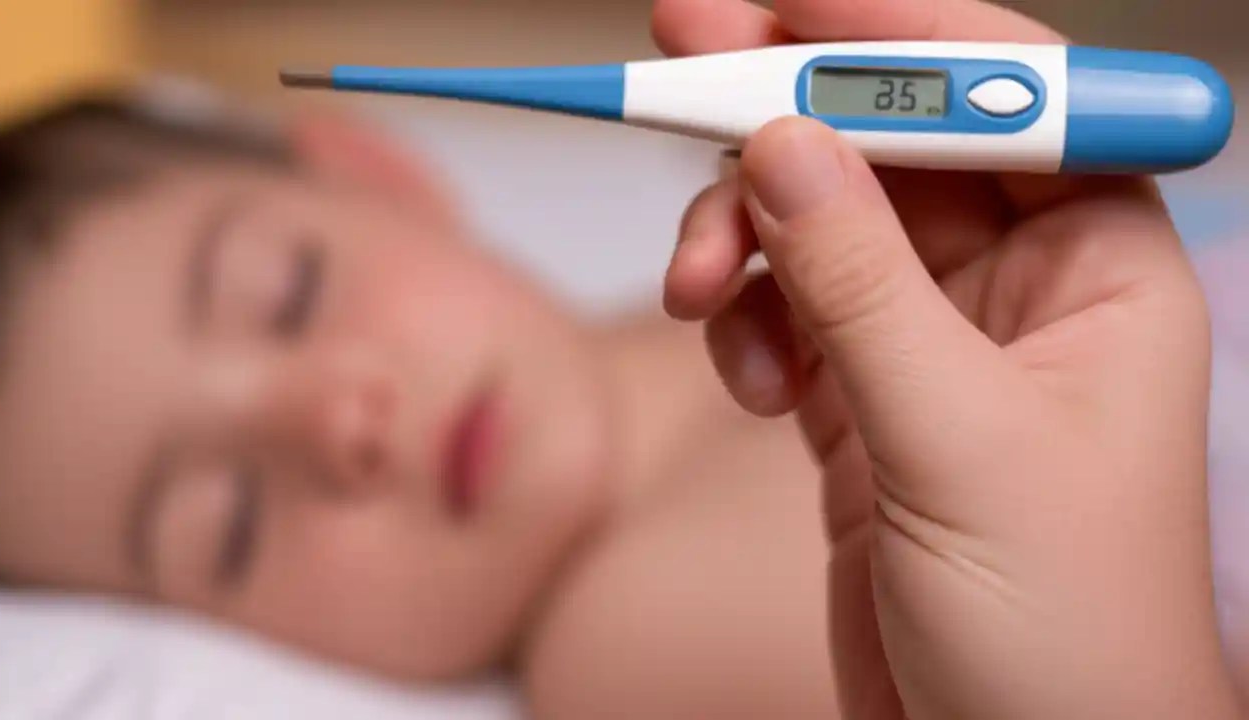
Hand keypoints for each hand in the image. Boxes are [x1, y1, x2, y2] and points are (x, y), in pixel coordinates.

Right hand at [654, 1, 1241, 717]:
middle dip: (781, 117)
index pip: (998, 96)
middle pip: (886, 146)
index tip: (774, 7)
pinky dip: (748, 326)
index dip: (884, 36)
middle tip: (675, 68)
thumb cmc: (1062, 632)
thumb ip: (860, 283)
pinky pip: (787, 313)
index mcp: (1101, 262)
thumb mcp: (956, 439)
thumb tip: (777, 144)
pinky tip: (752, 380)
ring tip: (698, 294)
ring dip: (742, 242)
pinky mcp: (867, 402)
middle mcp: (1020, 285)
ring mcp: (934, 343)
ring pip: (816, 228)